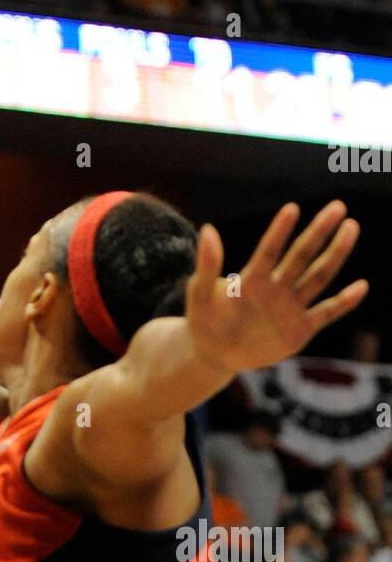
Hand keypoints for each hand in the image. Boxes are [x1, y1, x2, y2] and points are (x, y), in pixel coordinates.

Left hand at [185, 200, 367, 373]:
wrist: (215, 354)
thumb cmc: (204, 321)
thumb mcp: (199, 295)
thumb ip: (207, 264)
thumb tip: (207, 229)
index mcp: (252, 278)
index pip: (269, 250)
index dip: (280, 231)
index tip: (293, 208)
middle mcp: (276, 287)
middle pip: (302, 256)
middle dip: (320, 232)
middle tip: (338, 207)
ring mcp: (291, 307)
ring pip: (318, 276)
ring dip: (335, 254)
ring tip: (351, 228)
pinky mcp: (300, 329)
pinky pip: (326, 313)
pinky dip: (343, 302)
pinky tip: (361, 286)